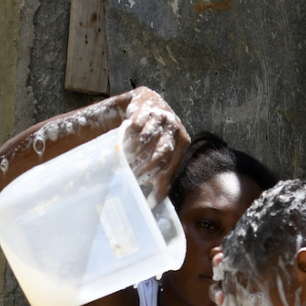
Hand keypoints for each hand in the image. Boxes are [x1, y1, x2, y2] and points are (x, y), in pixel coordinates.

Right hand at [120, 87, 188, 203]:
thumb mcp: (162, 149)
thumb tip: (152, 202)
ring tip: (124, 166)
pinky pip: (137, 128)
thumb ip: (161, 168)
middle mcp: (175, 128)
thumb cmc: (154, 135)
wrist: (145, 103)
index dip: (161, 187)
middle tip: (133, 180)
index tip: (150, 202)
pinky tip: (122, 148)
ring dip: (134, 156)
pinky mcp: (146, 109)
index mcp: (182, 142)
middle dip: (146, 171)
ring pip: (148, 142)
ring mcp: (160, 117)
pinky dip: (128, 140)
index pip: (172, 169)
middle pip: (162, 155)